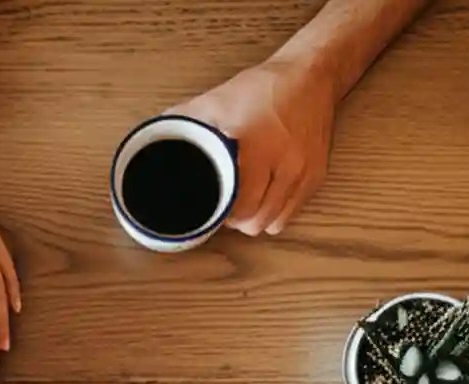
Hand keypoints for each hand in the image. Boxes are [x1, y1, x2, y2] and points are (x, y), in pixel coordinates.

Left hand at [169, 57, 336, 235]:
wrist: (311, 76)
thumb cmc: (262, 88)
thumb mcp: (216, 100)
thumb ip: (185, 121)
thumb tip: (152, 137)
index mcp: (253, 147)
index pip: (235, 205)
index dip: (219, 215)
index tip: (208, 208)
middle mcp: (282, 163)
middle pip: (254, 219)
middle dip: (234, 220)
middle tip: (222, 207)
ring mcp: (301, 172)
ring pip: (273, 221)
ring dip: (254, 219)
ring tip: (243, 206)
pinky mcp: (315, 176)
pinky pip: (291, 213)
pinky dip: (275, 214)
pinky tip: (264, 201)